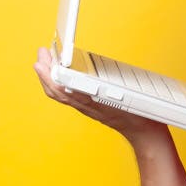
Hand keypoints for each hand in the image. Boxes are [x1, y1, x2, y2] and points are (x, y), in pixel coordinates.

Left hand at [33, 46, 166, 142]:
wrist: (143, 131)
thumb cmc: (137, 114)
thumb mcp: (123, 97)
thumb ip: (101, 90)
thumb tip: (79, 81)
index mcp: (90, 101)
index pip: (60, 89)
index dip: (48, 74)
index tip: (42, 59)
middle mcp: (85, 105)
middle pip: (56, 91)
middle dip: (45, 72)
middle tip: (42, 54)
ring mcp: (86, 107)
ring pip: (60, 94)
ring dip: (50, 78)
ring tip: (47, 62)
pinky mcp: (91, 107)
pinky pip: (68, 96)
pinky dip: (60, 84)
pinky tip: (64, 76)